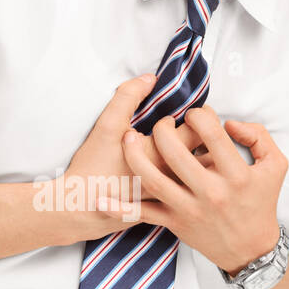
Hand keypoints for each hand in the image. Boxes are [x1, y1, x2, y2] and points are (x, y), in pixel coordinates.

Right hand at [65, 74, 205, 233]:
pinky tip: (179, 172)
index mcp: (167, 156)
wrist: (78, 209)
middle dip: (206, 138)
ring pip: (201, 177)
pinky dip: (191, 180)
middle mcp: (175, 180)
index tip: (193, 111)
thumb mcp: (107, 125)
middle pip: (209, 155)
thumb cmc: (93, 167)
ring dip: (202, 161)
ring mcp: (172, 198)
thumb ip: (129, 96)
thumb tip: (150, 78)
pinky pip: (190, 193)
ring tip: (191, 149)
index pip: (203, 130)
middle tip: (196, 127)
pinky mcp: (165, 211)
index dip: (202, 116)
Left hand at [105, 104, 286, 272]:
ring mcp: (190, 209)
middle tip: (160, 122)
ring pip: (154, 179)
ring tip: (127, 137)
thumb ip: (258, 136)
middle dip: (163, 129)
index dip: (199, 115)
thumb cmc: (261, 203)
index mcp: (236, 175)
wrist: (251, 250)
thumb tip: (230, 122)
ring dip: (135, 155)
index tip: (194, 116)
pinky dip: (121, 208)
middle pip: (176, 152)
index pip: (211, 133)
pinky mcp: (176, 223)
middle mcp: (211, 192)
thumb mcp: (275, 166)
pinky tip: (100, 199)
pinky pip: (144, 214)